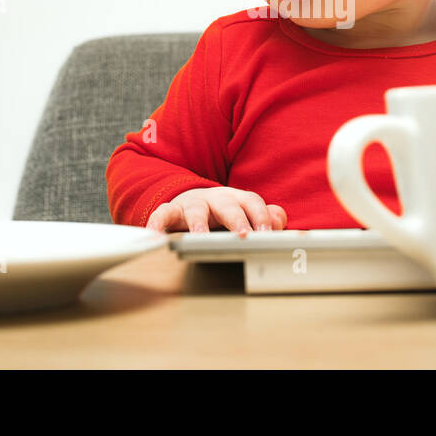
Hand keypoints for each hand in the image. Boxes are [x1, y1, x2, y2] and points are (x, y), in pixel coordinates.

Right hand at [146, 186, 286, 236]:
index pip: (252, 202)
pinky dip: (158, 222)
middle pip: (228, 205)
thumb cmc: (221, 213)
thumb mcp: (244, 213)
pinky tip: (156, 234)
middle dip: (237, 220)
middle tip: (244, 236)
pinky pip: (163, 213)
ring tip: (200, 238)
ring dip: (198, 223)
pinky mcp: (171, 210)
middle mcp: (215, 198)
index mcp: (236, 198)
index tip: (267, 233)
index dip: (260, 216)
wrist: (188, 200)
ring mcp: (192, 203)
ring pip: (195, 210)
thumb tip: (278, 219)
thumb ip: (264, 217)